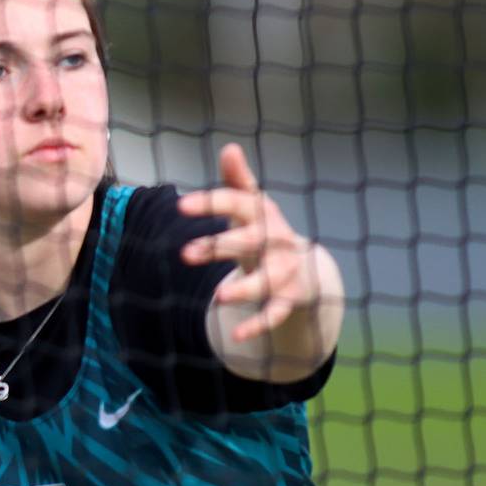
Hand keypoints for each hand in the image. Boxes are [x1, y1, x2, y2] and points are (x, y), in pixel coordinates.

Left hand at [176, 143, 317, 344]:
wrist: (304, 268)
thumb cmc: (264, 232)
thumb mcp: (252, 207)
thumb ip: (238, 182)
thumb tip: (230, 148)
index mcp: (264, 214)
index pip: (238, 204)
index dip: (211, 203)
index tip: (181, 206)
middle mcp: (277, 241)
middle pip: (249, 242)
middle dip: (218, 246)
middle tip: (184, 254)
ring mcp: (285, 271)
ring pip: (265, 281)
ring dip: (244, 289)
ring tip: (219, 297)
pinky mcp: (289, 299)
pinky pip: (274, 314)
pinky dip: (257, 325)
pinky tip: (236, 336)